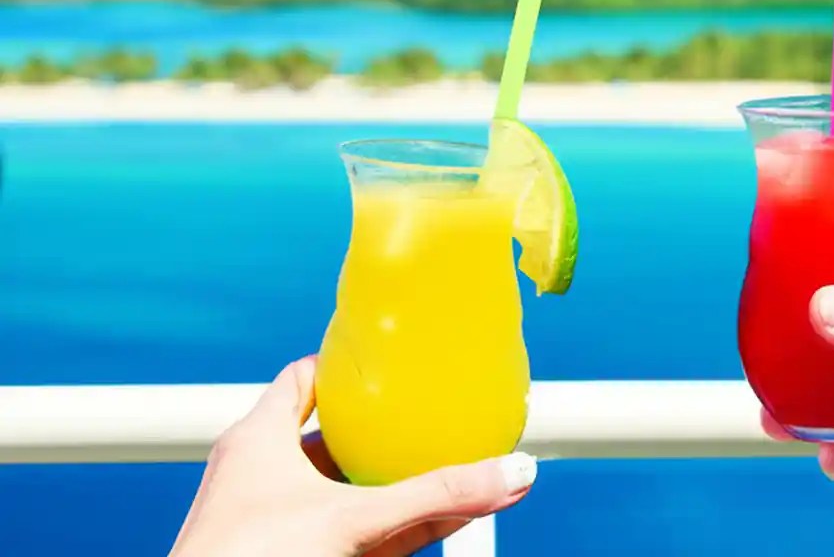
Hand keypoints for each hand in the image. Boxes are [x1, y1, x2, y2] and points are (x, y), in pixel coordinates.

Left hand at [169, 356, 535, 556]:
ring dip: (395, 485)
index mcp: (258, 440)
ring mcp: (275, 524)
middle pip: (332, 439)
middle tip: (429, 419)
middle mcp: (262, 478)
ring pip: (347, 493)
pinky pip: (356, 534)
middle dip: (382, 433)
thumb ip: (435, 497)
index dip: (344, 366)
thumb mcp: (352, 519)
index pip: (302, 380)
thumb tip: (512, 473)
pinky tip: (439, 523)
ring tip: (447, 469)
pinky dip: (397, 526)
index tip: (388, 361)